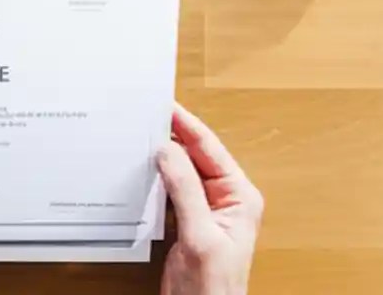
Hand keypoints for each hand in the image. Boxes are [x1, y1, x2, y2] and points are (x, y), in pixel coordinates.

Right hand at [156, 103, 262, 294]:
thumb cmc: (215, 288)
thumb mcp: (200, 235)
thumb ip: (185, 191)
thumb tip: (169, 151)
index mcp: (240, 196)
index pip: (210, 150)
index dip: (187, 125)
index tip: (167, 106)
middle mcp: (225, 198)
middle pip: (195, 155)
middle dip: (173, 135)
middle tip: (148, 114)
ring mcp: (205, 210)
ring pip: (181, 170)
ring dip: (163, 155)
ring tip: (142, 133)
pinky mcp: (186, 221)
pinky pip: (170, 188)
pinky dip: (156, 176)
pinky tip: (142, 167)